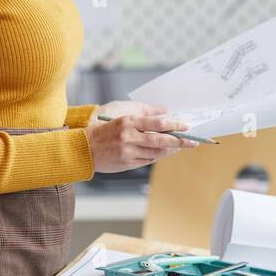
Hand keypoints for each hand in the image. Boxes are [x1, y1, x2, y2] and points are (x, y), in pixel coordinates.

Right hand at [85, 101, 199, 173]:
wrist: (83, 147)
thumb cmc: (104, 128)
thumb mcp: (122, 114)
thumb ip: (144, 113)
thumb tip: (165, 112)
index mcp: (129, 122)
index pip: (158, 123)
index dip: (175, 125)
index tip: (187, 126)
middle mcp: (129, 137)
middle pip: (161, 140)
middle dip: (179, 141)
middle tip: (192, 141)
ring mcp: (128, 152)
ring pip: (156, 153)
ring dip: (170, 150)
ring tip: (180, 147)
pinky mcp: (126, 163)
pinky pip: (148, 160)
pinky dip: (158, 156)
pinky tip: (165, 153)